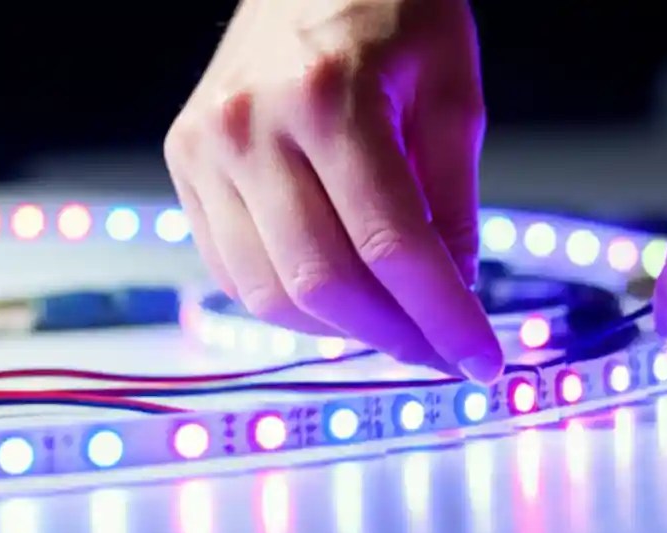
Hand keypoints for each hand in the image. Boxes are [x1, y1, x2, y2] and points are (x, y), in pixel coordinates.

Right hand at [164, 0, 502, 381]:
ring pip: (270, 293)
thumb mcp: (452, 93)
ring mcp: (205, 147)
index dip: (444, 319)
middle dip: (396, 337)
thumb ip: (453, 202)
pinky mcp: (184, 161)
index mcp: (331, 98)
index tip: (482, 362)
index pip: (392, 246)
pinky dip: (292, 304)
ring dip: (344, 331)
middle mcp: (252, 127)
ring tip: (395, 322)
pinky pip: (234, 271)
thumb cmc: (393, 8)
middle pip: (324, 283)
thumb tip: (455, 298)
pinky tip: (340, 294)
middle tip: (442, 352)